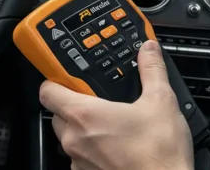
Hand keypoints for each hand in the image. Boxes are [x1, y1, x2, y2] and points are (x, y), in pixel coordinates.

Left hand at [39, 40, 192, 169]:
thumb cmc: (159, 155)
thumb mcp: (161, 102)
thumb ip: (151, 71)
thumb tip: (148, 50)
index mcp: (84, 115)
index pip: (48, 91)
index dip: (55, 80)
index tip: (69, 77)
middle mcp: (74, 139)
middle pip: (57, 113)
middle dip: (72, 105)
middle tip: (97, 101)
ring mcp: (78, 160)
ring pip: (67, 137)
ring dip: (82, 129)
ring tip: (110, 125)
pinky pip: (79, 157)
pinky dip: (91, 150)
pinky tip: (114, 147)